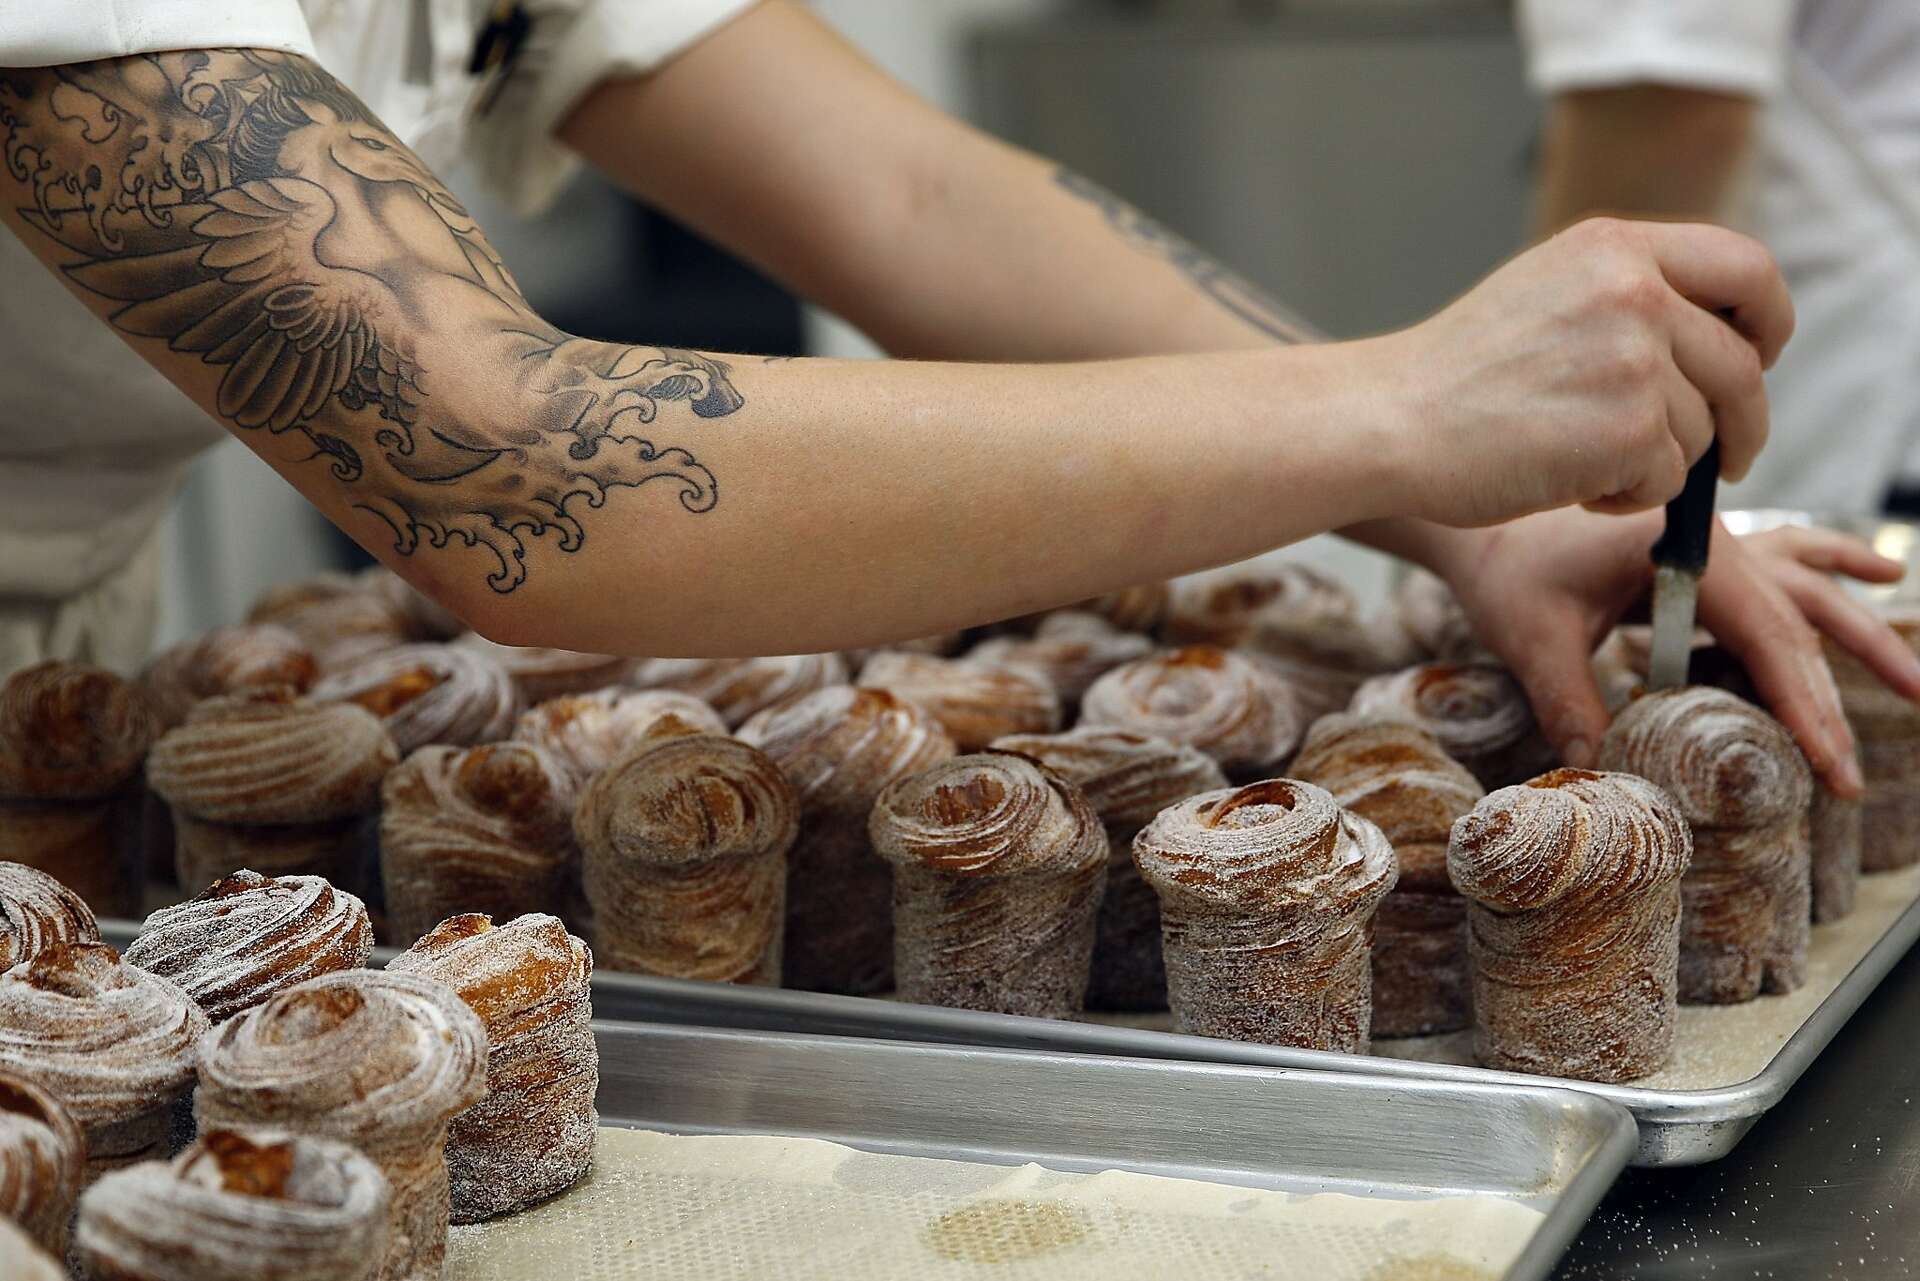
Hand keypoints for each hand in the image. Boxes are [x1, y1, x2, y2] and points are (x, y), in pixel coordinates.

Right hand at [1364, 217, 1792, 527]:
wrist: (1386, 422)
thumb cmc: (1452, 377)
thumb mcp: (1544, 292)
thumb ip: (1626, 294)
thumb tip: (1716, 342)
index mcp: (1614, 247)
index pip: (1745, 265)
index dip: (1769, 320)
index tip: (1760, 356)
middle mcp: (1634, 290)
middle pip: (1741, 366)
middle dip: (1743, 422)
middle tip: (1729, 458)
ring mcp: (1636, 359)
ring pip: (1703, 431)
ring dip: (1658, 465)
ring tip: (1582, 466)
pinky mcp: (1631, 430)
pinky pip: (1669, 483)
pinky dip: (1628, 499)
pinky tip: (1568, 485)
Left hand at [1432, 509, 1919, 796]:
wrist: (1481, 520)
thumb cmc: (1504, 567)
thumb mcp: (1531, 636)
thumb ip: (1568, 701)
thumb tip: (1593, 771)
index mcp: (1684, 548)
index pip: (1764, 633)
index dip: (1800, 704)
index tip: (1827, 763)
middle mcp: (1713, 537)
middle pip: (1793, 623)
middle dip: (1829, 700)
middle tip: (1851, 774)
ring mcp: (1713, 538)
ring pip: (1805, 590)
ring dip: (1860, 635)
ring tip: (1918, 685)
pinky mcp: (1703, 547)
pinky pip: (1783, 558)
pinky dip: (1832, 567)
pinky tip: (1883, 576)